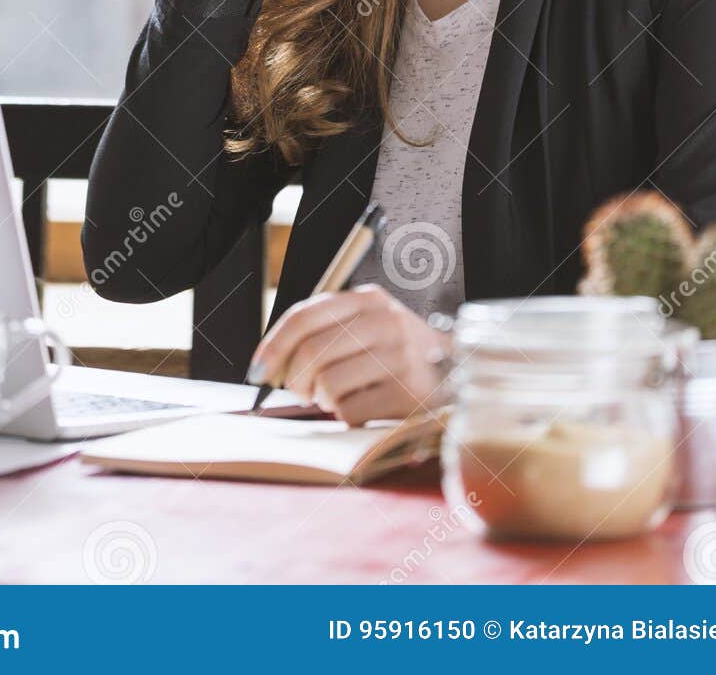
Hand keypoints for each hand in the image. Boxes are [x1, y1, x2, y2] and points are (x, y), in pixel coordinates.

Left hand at [251, 285, 448, 426]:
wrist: (459, 374)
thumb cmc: (397, 353)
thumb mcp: (369, 326)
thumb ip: (327, 332)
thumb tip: (271, 364)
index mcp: (368, 300)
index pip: (305, 316)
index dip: (273, 345)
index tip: (257, 371)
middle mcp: (385, 322)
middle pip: (311, 352)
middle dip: (294, 379)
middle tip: (300, 391)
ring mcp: (398, 357)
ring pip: (328, 384)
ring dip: (322, 399)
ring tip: (337, 397)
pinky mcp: (407, 394)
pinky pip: (349, 411)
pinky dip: (345, 415)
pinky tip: (361, 407)